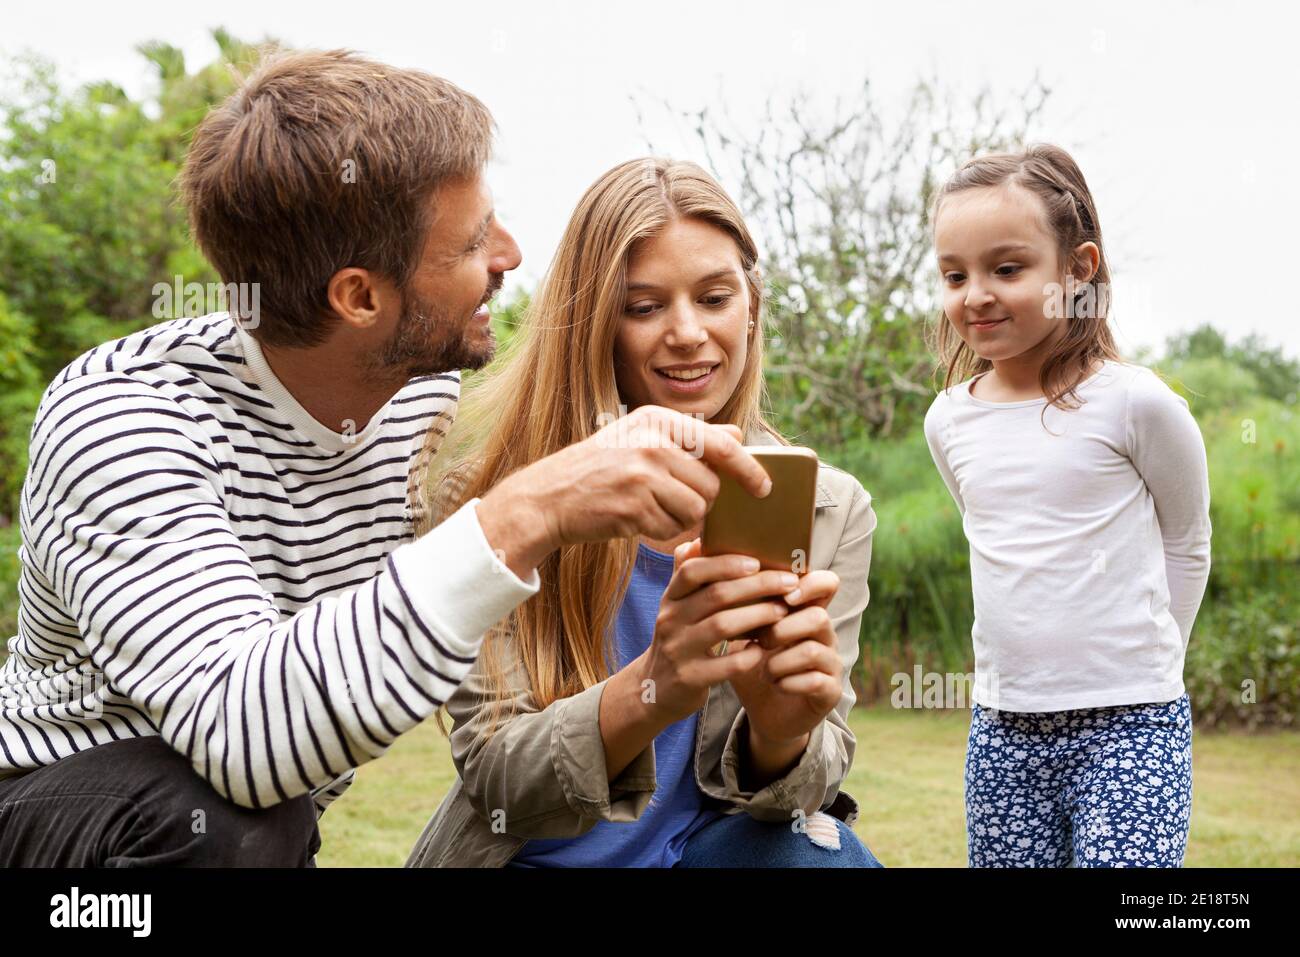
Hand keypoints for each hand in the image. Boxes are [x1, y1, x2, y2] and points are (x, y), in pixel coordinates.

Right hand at [477, 406, 771, 576]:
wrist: (548, 497)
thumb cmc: (598, 469)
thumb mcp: (639, 437)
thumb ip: (690, 438)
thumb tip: (738, 432)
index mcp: (657, 420)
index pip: (722, 444)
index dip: (749, 469)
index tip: (763, 488)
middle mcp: (652, 441)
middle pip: (711, 485)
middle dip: (698, 502)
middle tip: (669, 502)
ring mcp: (643, 473)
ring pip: (695, 510)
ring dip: (679, 519)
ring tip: (649, 509)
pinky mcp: (634, 505)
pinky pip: (672, 529)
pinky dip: (660, 532)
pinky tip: (635, 520)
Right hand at [636, 540, 801, 723]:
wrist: (655, 689)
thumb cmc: (679, 639)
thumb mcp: (676, 606)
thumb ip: (688, 575)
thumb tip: (700, 539)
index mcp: (670, 597)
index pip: (692, 570)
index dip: (726, 563)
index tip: (757, 561)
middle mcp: (670, 619)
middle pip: (716, 595)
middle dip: (757, 586)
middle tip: (788, 583)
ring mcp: (677, 649)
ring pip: (722, 626)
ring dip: (758, 616)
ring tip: (782, 611)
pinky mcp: (689, 678)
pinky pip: (726, 664)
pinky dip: (749, 655)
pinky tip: (763, 649)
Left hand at [728, 567, 842, 745]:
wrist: (763, 712)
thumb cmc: (751, 665)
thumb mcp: (740, 633)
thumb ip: (731, 604)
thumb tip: (702, 562)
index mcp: (805, 612)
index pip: (826, 584)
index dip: (810, 584)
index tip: (785, 595)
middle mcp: (824, 634)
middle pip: (819, 616)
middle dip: (782, 628)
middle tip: (761, 641)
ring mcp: (830, 663)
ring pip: (814, 649)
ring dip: (781, 659)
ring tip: (764, 669)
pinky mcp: (830, 691)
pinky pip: (815, 681)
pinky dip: (788, 682)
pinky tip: (774, 683)